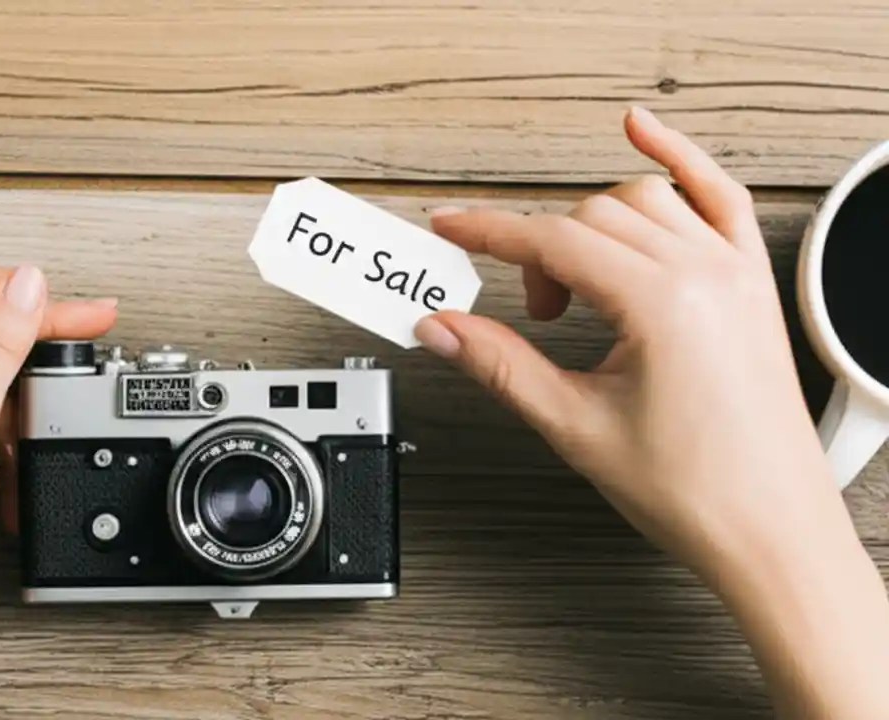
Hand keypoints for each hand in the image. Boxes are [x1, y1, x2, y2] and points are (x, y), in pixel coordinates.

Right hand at [416, 107, 888, 717]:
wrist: (772, 531)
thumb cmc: (698, 491)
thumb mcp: (577, 426)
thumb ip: (500, 365)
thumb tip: (443, 329)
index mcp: (662, 303)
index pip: (553, 240)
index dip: (488, 231)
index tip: (449, 227)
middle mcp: (705, 272)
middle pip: (591, 217)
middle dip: (539, 254)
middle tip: (523, 312)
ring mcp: (735, 272)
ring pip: (642, 201)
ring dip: (591, 226)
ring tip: (574, 289)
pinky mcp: (751, 283)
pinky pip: (719, 194)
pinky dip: (680, 159)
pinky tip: (644, 134)